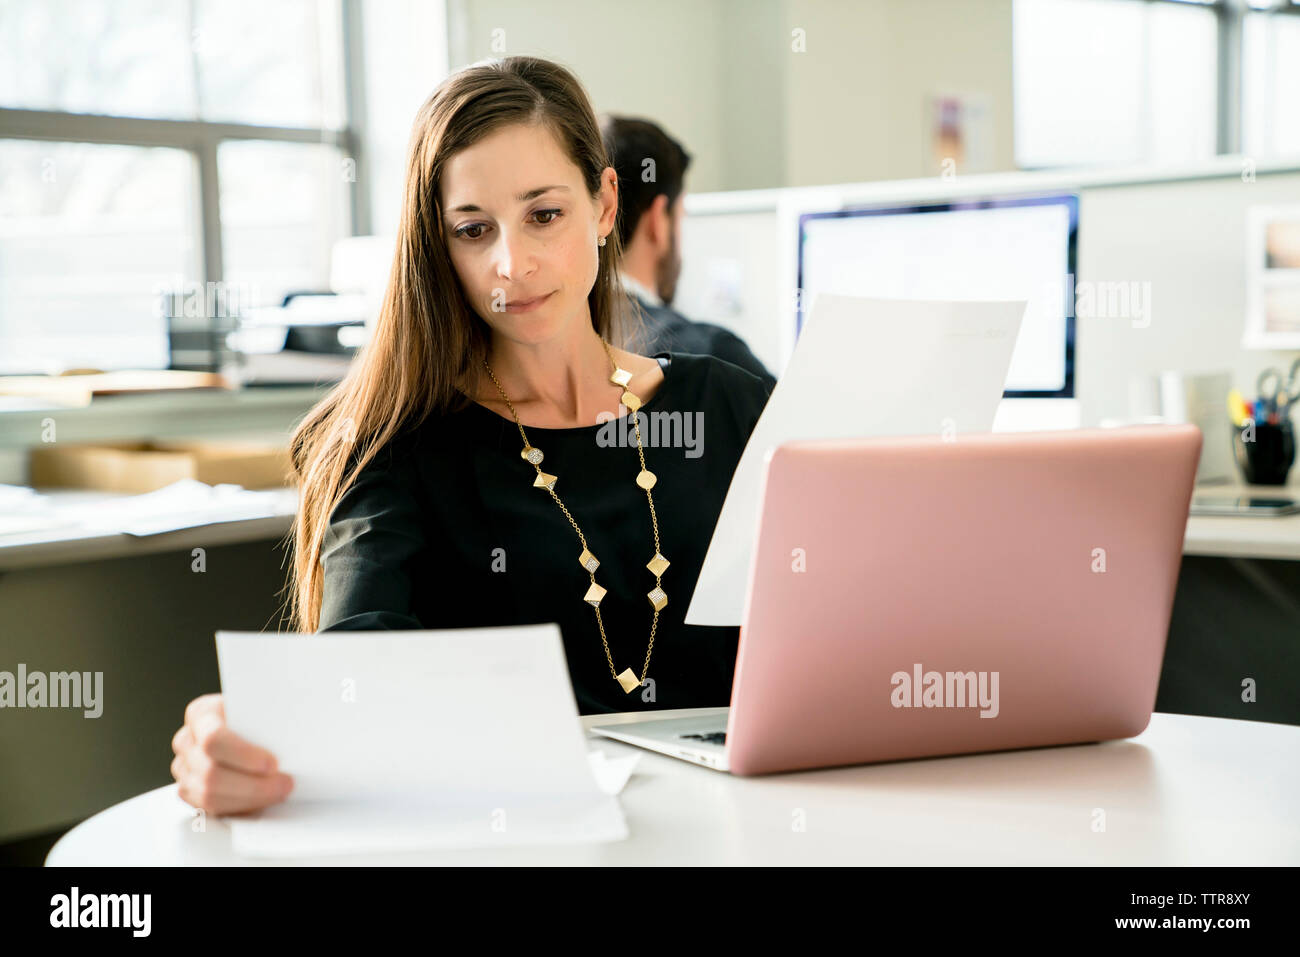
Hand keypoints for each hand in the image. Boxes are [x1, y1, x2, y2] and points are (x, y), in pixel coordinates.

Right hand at [170, 693, 292, 814]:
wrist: (246, 723)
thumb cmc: (256, 714)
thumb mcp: (262, 708)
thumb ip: (269, 721)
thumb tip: (291, 739)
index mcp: (201, 713)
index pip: (214, 739)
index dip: (244, 755)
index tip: (273, 764)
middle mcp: (187, 740)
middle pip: (211, 773)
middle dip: (253, 785)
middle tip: (285, 784)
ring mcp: (184, 768)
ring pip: (209, 795)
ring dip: (249, 799)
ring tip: (278, 793)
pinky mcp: (189, 791)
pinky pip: (209, 808)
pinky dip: (239, 807)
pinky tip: (262, 801)